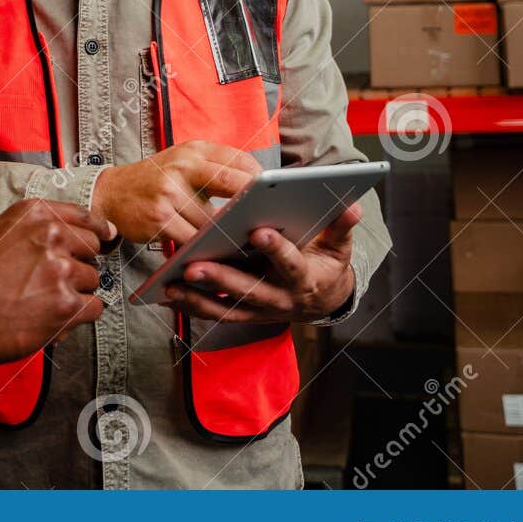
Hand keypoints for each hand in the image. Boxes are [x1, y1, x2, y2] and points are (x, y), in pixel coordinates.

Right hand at [0, 200, 114, 368]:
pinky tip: (53, 318)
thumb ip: (36, 227)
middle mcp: (50, 236)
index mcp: (34, 214)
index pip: (84, 215)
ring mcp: (60, 270)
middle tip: (53, 282)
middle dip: (79, 265)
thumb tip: (80, 231)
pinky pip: (93, 308)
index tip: (104, 238)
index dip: (96, 230)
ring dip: (76, 292)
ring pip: (93, 280)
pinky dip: (78, 316)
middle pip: (92, 248)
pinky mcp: (66, 305)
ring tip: (43, 303)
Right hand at [91, 140, 261, 245]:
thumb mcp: (184, 163)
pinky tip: (216, 254)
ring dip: (229, 235)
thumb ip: (216, 171)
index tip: (275, 198)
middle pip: (232, 185)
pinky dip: (206, 249)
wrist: (111, 193)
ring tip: (246, 244)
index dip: (262, 182)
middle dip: (253, 206)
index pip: (240, 161)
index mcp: (195, 150)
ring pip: (213, 221)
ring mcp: (169, 192)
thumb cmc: (157, 181)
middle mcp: (183, 166)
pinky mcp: (159, 218)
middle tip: (271, 222)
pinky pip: (192, 240)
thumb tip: (258, 193)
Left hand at [164, 202, 361, 324]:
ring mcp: (261, 311)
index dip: (277, 249)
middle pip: (249, 290)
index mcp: (305, 278)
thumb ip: (341, 227)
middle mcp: (281, 299)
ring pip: (228, 307)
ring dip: (199, 298)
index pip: (291, 264)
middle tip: (194, 265)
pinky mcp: (246, 315)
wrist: (323, 299)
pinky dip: (194, 306)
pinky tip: (170, 294)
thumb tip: (352, 206)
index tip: (258, 230)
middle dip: (221, 278)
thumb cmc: (326, 263)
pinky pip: (217, 313)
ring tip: (172, 284)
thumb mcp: (339, 246)